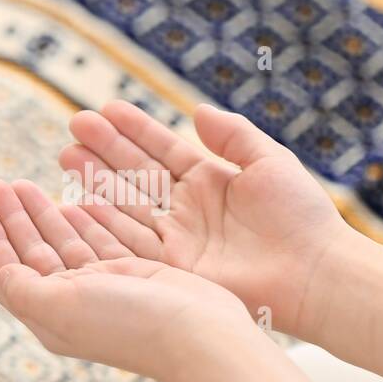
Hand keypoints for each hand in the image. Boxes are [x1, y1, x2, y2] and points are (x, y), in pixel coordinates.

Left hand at [0, 179, 258, 381]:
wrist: (200, 334)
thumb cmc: (129, 322)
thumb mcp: (59, 305)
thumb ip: (20, 288)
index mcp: (50, 318)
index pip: (8, 275)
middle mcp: (74, 306)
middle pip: (32, 255)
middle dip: (12, 219)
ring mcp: (105, 290)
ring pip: (62, 244)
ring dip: (40, 215)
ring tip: (21, 184)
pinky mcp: (134, 275)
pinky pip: (97, 242)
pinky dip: (80, 222)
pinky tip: (69, 202)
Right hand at [60, 100, 356, 337]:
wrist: (316, 273)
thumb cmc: (301, 217)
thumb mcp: (268, 162)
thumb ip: (232, 136)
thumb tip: (198, 111)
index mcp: (210, 182)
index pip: (162, 150)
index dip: (134, 129)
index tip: (105, 108)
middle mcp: (188, 209)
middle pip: (137, 174)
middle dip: (105, 150)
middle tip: (74, 125)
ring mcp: (178, 239)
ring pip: (127, 203)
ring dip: (96, 180)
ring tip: (67, 154)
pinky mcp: (174, 267)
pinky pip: (131, 240)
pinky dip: (106, 221)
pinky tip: (79, 200)